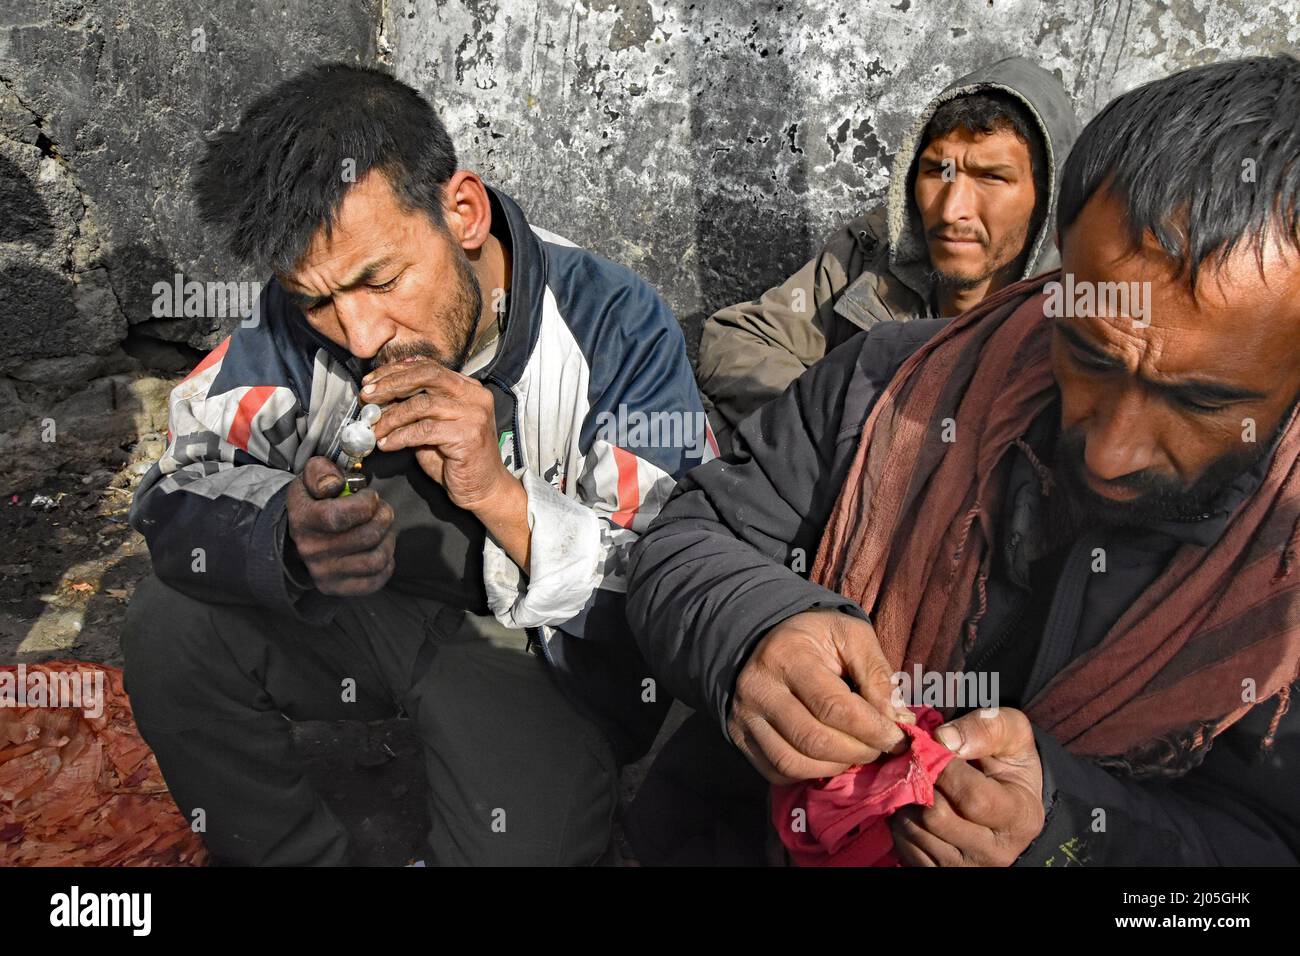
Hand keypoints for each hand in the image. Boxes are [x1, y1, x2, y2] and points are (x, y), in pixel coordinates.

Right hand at [285, 456, 396, 596]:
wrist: (299, 534)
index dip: (366, 504)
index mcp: (303, 520)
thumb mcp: (311, 478)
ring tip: (383, 529)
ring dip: (388, 540)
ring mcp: (324, 573)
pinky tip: (379, 549)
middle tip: (383, 510)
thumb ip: (321, 471)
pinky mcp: (336, 588)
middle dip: (385, 517)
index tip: (371, 496)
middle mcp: (311, 550)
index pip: (340, 516)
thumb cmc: (314, 501)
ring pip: (376, 561)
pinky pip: (375, 581)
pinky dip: (386, 564)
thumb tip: (336, 483)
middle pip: (367, 537)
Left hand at [362, 358, 511, 511]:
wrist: (483, 488)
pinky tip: (387, 444)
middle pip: (426, 376)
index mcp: (467, 388)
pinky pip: (424, 430)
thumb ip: (414, 409)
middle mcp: (474, 396)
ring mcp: (474, 415)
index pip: (428, 367)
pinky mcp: (468, 436)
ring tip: (374, 429)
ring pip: (421, 404)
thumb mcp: (432, 426)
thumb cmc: (457, 459)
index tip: (371, 381)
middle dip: (391, 384)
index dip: (396, 371)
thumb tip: (379, 400)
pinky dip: (400, 437)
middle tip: (367, 397)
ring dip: (391, 417)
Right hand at [728, 609, 913, 784]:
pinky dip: (810, 774)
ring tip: (856, 753)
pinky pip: (777, 772)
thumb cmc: (817, 639)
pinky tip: (829, 758)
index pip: (833, 707)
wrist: (768, 639)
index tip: (897, 738)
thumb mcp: (852, 636)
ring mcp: (745, 716)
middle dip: (858, 751)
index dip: (872, 729)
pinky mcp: (741, 737)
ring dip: (836, 767)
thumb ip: (877, 674)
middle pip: (814, 740)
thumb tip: (896, 719)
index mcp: (787, 656)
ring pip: (793, 763)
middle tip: (880, 747)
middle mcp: (759, 689)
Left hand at [889, 706, 1045, 865]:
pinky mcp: (942, 873)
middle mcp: (996, 851)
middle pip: (936, 817)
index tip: (932, 748)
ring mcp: (968, 867)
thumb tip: (945, 739)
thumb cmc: (1008, 761)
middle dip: (921, 784)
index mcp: (1019, 817)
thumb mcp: (1011, 732)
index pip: (972, 798)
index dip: (943, 768)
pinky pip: (904, 847)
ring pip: (915, 831)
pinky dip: (900, 822)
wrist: (1009, 799)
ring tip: (918, 785)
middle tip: (918, 765)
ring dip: (906, 801)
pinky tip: (914, 806)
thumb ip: (986, 728)